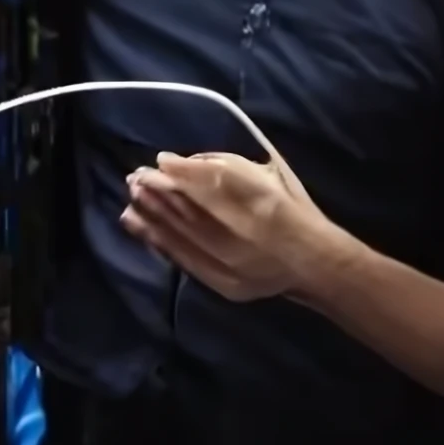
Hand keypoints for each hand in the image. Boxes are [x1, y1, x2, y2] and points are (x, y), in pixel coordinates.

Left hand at [121, 151, 336, 302]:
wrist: (311, 262)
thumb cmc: (289, 209)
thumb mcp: (268, 173)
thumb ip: (227, 166)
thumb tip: (181, 164)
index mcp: (262, 200)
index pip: (213, 182)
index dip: (182, 171)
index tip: (160, 160)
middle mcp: (245, 233)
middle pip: (191, 209)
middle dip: (158, 191)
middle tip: (135, 177)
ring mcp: (232, 263)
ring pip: (181, 235)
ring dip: (152, 214)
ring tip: (132, 197)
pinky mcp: (222, 284)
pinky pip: (183, 260)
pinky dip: (157, 240)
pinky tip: (138, 225)